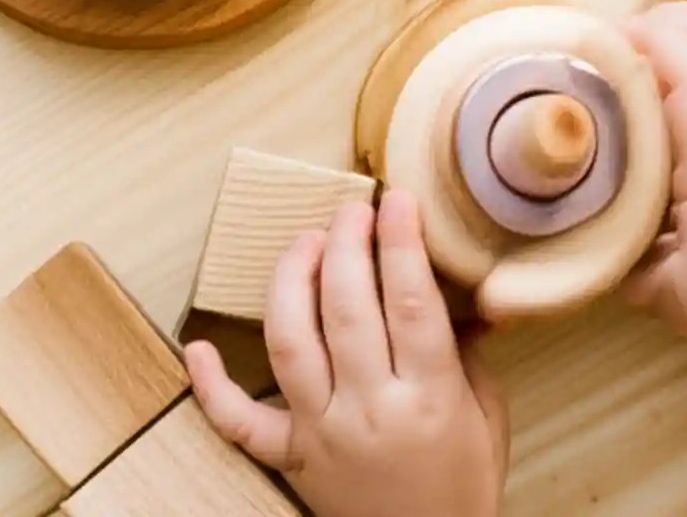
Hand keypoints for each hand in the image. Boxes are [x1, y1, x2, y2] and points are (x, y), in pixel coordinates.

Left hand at [185, 190, 509, 516]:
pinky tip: (197, 345)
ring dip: (292, 282)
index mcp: (430, 399)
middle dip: (347, 245)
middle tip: (351, 211)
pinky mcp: (290, 456)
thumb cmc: (463, 484)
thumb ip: (471, 353)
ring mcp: (323, 433)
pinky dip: (210, 385)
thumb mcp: (489, 417)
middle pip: (348, 310)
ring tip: (306, 243)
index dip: (403, 244)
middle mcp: (371, 410)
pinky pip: (237, 422)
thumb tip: (465, 292)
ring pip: (291, 343)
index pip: (413, 305)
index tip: (397, 201)